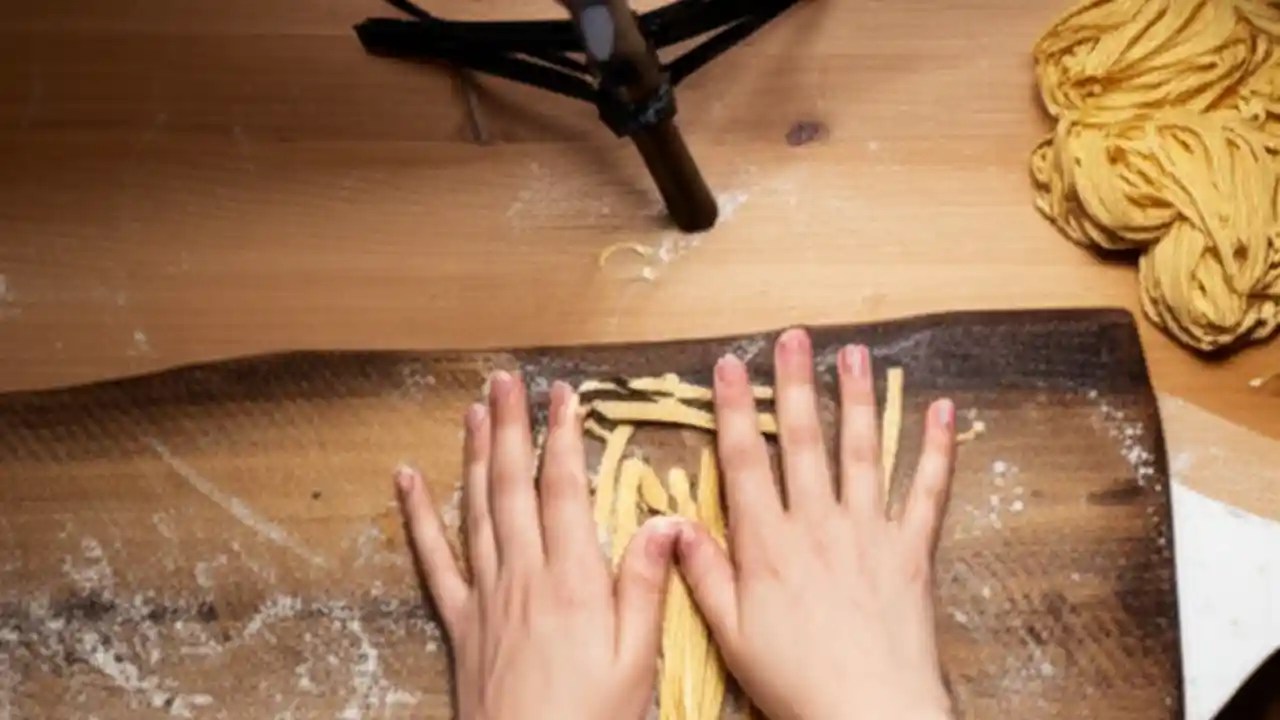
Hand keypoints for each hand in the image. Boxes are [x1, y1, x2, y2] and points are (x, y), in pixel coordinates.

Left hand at [396, 372, 681, 719]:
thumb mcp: (637, 659)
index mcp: (572, 581)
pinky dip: (418, 516)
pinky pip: (433, 559)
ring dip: (475, 454)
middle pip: (514, 486)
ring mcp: (485, 595)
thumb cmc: (592, 718)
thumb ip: (646, 586)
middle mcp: (523, 575)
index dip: (564, 437)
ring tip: (474, 409)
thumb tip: (668, 522)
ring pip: (476, 509)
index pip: (564, 490)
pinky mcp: (459, 620)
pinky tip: (408, 480)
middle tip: (507, 379)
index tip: (565, 395)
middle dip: (512, 427)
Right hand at [676, 329, 956, 719]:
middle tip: (794, 337)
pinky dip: (937, 449)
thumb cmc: (793, 680)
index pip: (743, 461)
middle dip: (794, 384)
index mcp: (767, 543)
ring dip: (855, 399)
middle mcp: (817, 524)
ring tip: (853, 354)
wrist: (868, 711)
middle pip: (802, 441)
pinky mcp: (911, 550)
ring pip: (861, 451)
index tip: (727, 365)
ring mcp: (869, 532)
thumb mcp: (730, 633)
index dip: (732, 409)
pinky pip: (928, 491)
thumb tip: (673, 523)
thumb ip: (703, 573)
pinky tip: (942, 411)